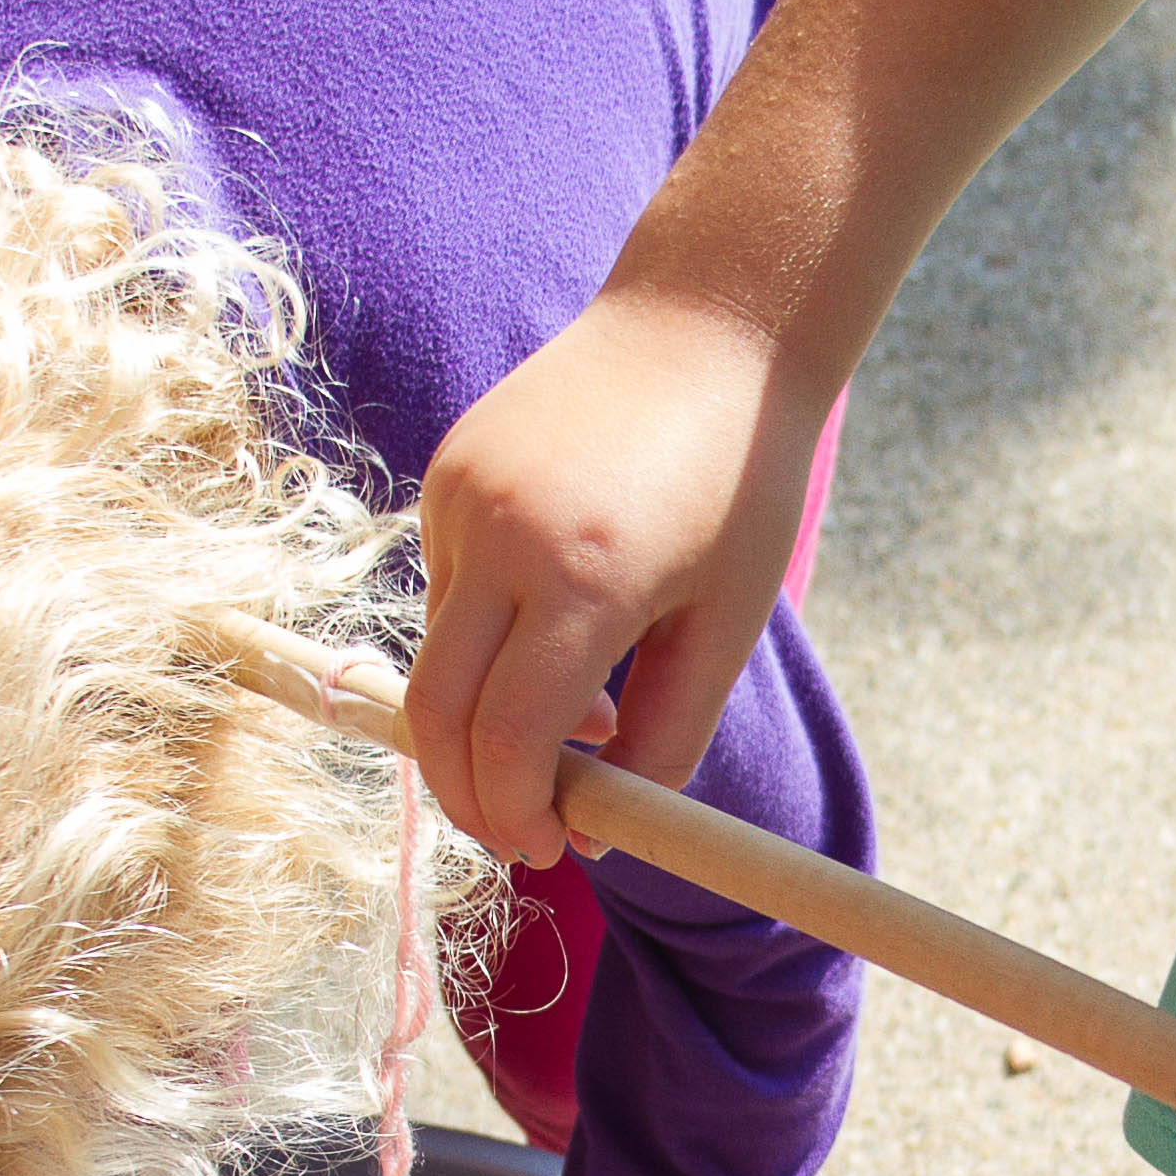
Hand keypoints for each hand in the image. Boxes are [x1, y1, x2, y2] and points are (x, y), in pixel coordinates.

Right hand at [408, 282, 827, 868]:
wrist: (705, 325)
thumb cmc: (738, 481)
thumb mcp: (724, 625)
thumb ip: (665, 739)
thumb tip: (603, 832)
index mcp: (584, 579)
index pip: (507, 742)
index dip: (518, 815)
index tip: (552, 849)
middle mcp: (500, 538)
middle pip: (436, 717)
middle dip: (470, 795)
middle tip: (527, 833)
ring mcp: (458, 502)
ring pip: (438, 660)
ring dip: (489, 717)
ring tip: (591, 712)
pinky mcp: (444, 478)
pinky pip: (446, 596)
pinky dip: (488, 644)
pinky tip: (564, 623)